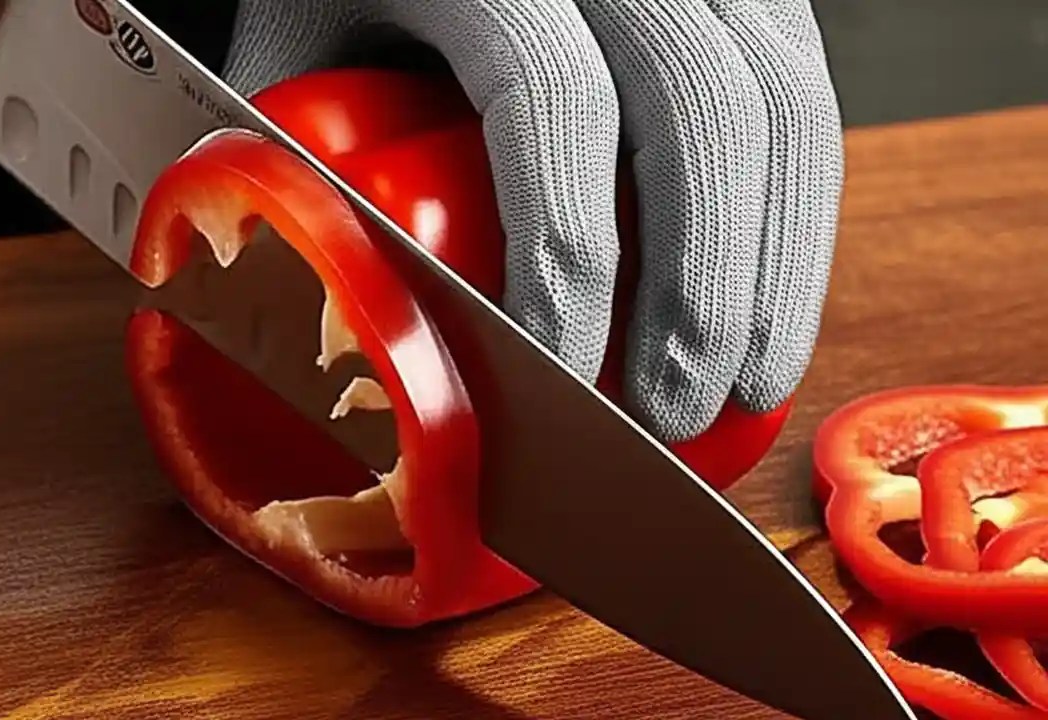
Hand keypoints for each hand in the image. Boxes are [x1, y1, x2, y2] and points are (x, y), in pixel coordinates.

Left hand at [224, 0, 843, 442]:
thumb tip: (291, 311)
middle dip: (699, 287)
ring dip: (774, 267)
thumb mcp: (299, 46)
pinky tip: (770, 302)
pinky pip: (804, 99)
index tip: (560, 366)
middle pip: (702, 108)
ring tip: (740, 386)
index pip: (553, 97)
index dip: (568, 246)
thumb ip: (289, 153)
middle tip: (667, 412)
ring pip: (784, 105)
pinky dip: (798, 215)